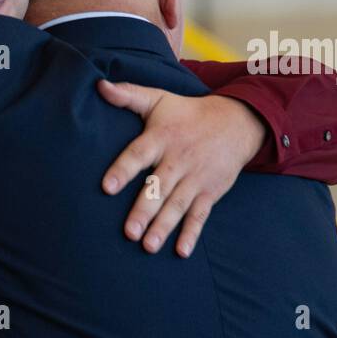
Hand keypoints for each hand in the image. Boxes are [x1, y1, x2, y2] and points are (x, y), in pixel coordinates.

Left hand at [98, 79, 266, 256]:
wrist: (237, 122)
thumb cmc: (187, 113)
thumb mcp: (158, 99)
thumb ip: (128, 95)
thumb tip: (99, 85)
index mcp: (161, 138)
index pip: (138, 155)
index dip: (123, 170)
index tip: (106, 187)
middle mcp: (178, 160)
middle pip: (159, 187)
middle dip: (145, 210)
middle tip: (129, 232)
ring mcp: (195, 178)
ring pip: (178, 205)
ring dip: (164, 227)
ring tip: (148, 246)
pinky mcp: (210, 192)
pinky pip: (200, 215)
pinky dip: (192, 233)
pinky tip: (181, 252)